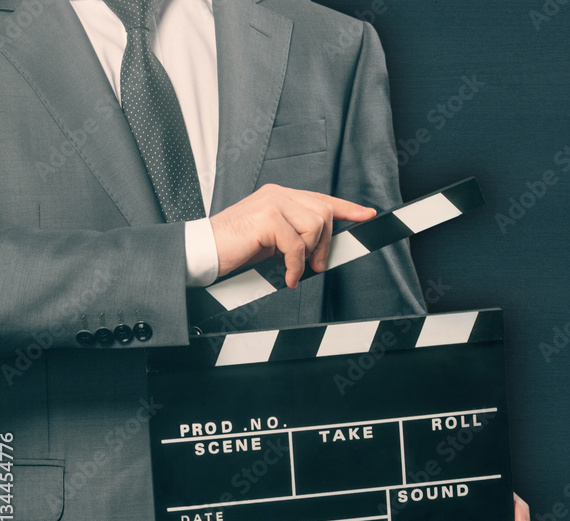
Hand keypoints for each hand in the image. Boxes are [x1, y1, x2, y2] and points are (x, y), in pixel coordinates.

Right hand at [209, 184, 375, 287]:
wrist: (203, 251)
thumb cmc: (234, 248)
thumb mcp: (273, 240)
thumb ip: (296, 234)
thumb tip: (322, 247)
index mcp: (280, 196)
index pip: (321, 199)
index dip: (347, 208)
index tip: (366, 215)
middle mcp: (277, 194)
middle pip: (324, 213)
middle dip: (325, 244)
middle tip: (315, 265)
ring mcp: (272, 203)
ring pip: (314, 227)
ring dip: (308, 254)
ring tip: (293, 267)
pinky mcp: (267, 218)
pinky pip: (297, 246)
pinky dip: (295, 266)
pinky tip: (287, 276)